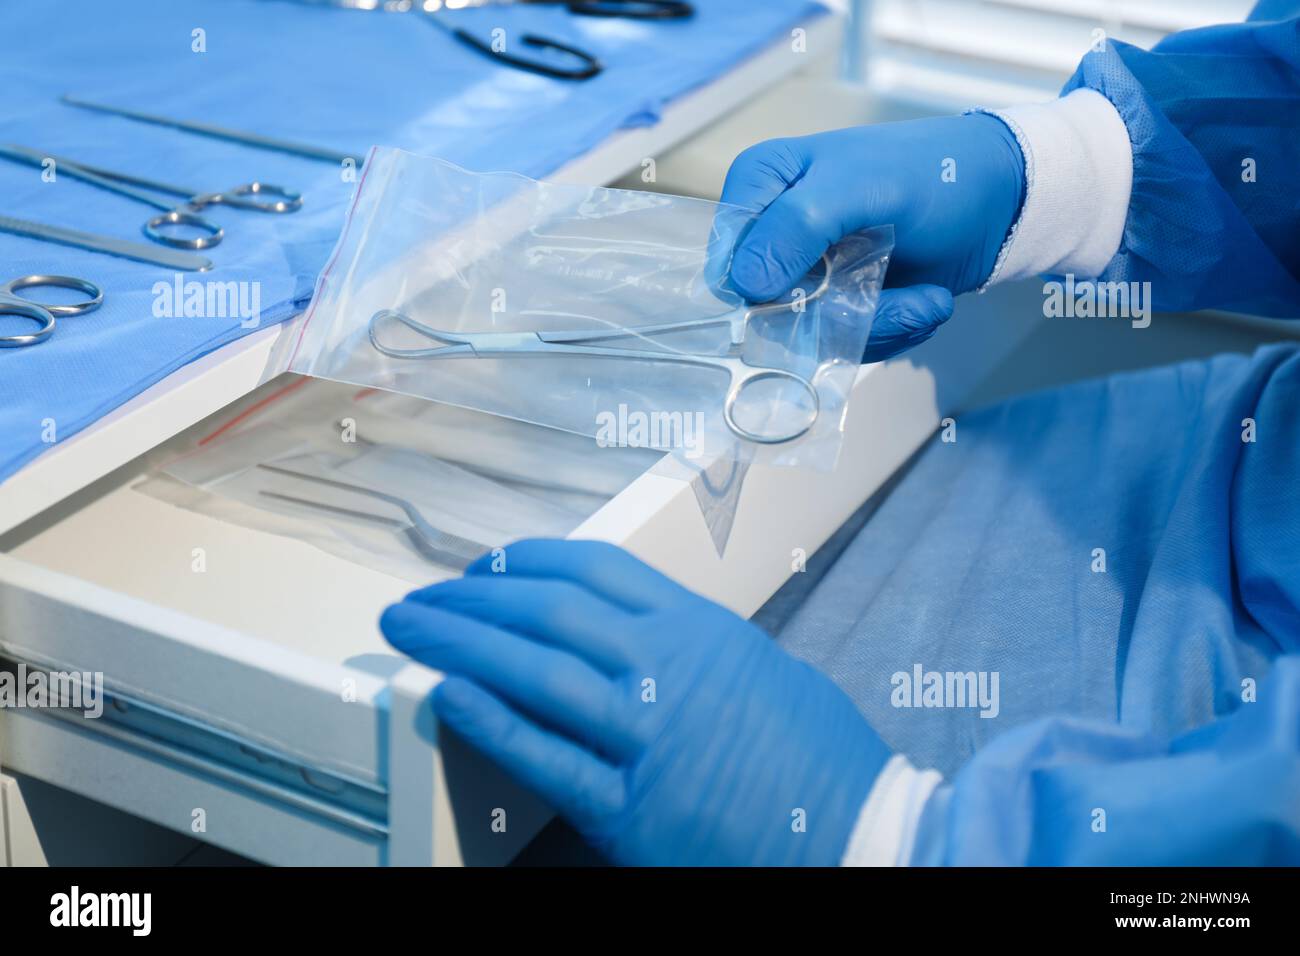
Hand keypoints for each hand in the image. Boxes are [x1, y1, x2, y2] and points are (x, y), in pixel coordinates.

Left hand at [380, 539, 891, 865]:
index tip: (482, 566)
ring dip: (461, 644)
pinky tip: (447, 695)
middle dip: (472, 597)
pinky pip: (548, 757)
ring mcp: (649, 737)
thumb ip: (692, 644)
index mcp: (701, 630)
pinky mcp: (634, 810)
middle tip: (417, 595)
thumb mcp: (760, 670)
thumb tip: (630, 633)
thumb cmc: (820, 758)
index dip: (525, 562)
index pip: (594, 572)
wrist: (860, 837)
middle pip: (550, 612)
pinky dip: (492, 722)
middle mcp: (669, 669)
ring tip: (407, 629)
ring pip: (538, 672)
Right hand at [721, 113, 1024, 358]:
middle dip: (844, 318)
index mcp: (758, 185)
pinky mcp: (836, 304)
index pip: (727, 266)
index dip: (774, 293)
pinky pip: (843, 346)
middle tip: (907, 302)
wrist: (998, 197)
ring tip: (926, 300)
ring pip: (811, 340)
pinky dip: (891, 334)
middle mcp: (771, 233)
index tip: (833, 290)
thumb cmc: (933, 172)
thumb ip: (797, 225)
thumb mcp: (862, 184)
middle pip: (770, 315)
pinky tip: (923, 302)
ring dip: (880, 330)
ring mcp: (805, 274)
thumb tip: (744, 285)